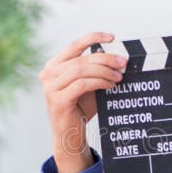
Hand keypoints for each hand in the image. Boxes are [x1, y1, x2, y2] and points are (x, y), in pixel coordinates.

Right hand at [39, 32, 126, 172]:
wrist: (70, 135)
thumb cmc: (81, 108)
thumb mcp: (89, 85)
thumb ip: (96, 71)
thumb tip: (118, 59)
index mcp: (54, 66)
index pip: (74, 45)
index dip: (93, 38)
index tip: (112, 37)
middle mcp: (48, 74)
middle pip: (81, 59)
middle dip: (105, 59)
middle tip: (123, 63)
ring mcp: (50, 87)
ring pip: (81, 71)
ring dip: (104, 71)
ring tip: (118, 76)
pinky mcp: (58, 100)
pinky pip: (82, 84)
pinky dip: (99, 82)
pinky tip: (110, 85)